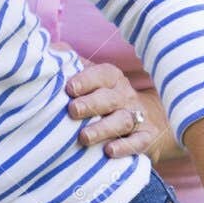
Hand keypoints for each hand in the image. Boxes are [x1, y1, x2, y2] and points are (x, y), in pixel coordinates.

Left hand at [64, 63, 178, 161]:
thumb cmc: (109, 96)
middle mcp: (125, 97)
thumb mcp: (94, 78)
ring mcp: (138, 118)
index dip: (86, 80)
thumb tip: (50, 51)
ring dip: (103, 129)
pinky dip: (125, 147)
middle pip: (109, 98)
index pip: (102, 75)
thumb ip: (73, 64)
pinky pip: (138, 143)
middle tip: (73, 110)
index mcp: (112, 80)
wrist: (153, 118)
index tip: (70, 88)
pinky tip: (110, 152)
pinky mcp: (146, 138)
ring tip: (84, 137)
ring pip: (121, 121)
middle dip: (91, 104)